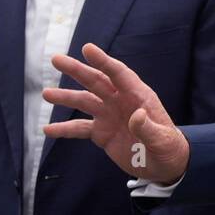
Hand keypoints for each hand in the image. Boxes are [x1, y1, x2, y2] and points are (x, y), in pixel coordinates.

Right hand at [42, 43, 190, 183]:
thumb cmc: (168, 149)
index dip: (103, 61)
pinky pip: (79, 128)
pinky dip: (64, 129)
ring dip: (65, 97)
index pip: (119, 74)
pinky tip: (48, 130)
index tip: (87, 49)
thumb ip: (149, 129)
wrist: (164, 166)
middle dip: (77, 70)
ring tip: (46, 93)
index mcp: (138, 96)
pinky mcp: (101, 133)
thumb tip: (136, 115)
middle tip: (56, 59)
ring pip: (84, 102)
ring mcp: (109, 116)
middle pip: (96, 81)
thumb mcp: (162, 140)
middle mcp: (120, 101)